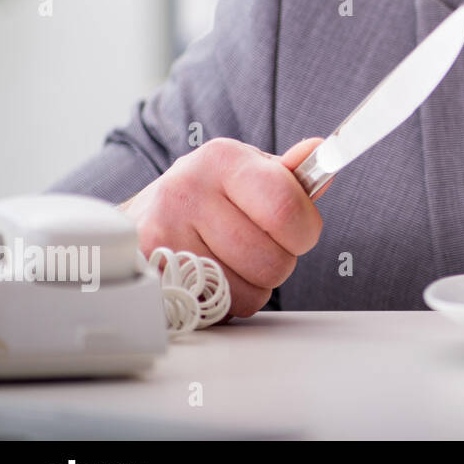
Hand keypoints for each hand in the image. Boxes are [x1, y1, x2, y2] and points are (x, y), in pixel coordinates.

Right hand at [122, 137, 328, 318]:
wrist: (143, 218)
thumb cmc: (210, 196)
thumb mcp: (251, 173)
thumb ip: (293, 175)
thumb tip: (321, 153)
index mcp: (221, 159)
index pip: (285, 208)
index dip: (306, 231)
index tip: (301, 232)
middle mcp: (186, 192)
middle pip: (272, 260)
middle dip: (280, 262)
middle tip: (261, 248)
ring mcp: (162, 235)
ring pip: (248, 293)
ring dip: (254, 287)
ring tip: (234, 261)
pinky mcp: (151, 276)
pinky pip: (217, 310)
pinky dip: (226, 303)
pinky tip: (213, 277)